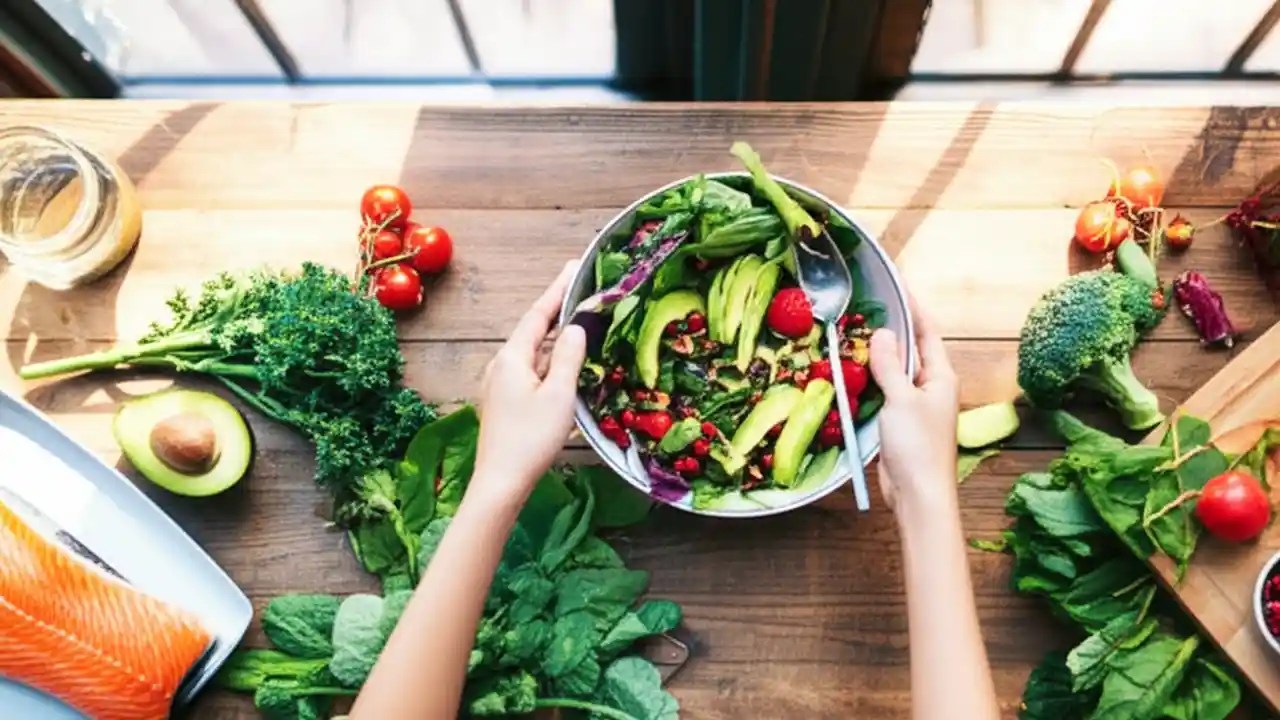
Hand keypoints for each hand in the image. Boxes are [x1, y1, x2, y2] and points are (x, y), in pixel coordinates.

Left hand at [472, 262, 585, 505]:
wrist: (500, 482)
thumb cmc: (530, 439)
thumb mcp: (559, 395)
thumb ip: (568, 357)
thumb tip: (575, 327)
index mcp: (512, 358)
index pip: (538, 314)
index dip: (558, 290)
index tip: (574, 267)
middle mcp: (501, 365)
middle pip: (534, 331)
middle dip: (558, 312)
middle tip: (583, 293)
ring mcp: (500, 385)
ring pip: (533, 353)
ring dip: (556, 339)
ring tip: (581, 325)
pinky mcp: (505, 403)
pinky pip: (531, 372)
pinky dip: (550, 362)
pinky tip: (565, 367)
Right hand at [867, 295, 958, 515]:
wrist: (918, 494)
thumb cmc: (918, 447)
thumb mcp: (901, 400)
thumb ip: (890, 366)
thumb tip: (882, 333)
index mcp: (941, 377)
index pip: (927, 332)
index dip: (914, 308)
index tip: (898, 284)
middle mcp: (931, 388)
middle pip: (911, 350)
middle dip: (892, 328)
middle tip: (868, 306)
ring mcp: (916, 406)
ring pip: (895, 371)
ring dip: (878, 356)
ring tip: (856, 334)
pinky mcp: (900, 422)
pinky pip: (885, 392)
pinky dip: (870, 380)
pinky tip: (853, 373)